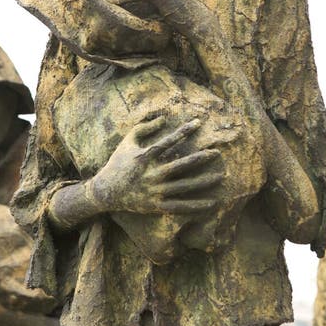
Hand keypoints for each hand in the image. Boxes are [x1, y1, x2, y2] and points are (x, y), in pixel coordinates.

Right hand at [92, 115, 223, 215]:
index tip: (199, 122)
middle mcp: (151, 174)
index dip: (184, 131)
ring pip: (184, 186)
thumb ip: (144, 127)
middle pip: (181, 165)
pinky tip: (212, 202)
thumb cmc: (117, 163)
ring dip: (204, 181)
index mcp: (145, 157)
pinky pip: (180, 206)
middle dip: (201, 158)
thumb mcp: (127, 142)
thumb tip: (163, 118)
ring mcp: (155, 191)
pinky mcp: (156, 205)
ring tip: (220, 176)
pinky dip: (196, 205)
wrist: (105, 192)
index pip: (169, 141)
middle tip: (217, 153)